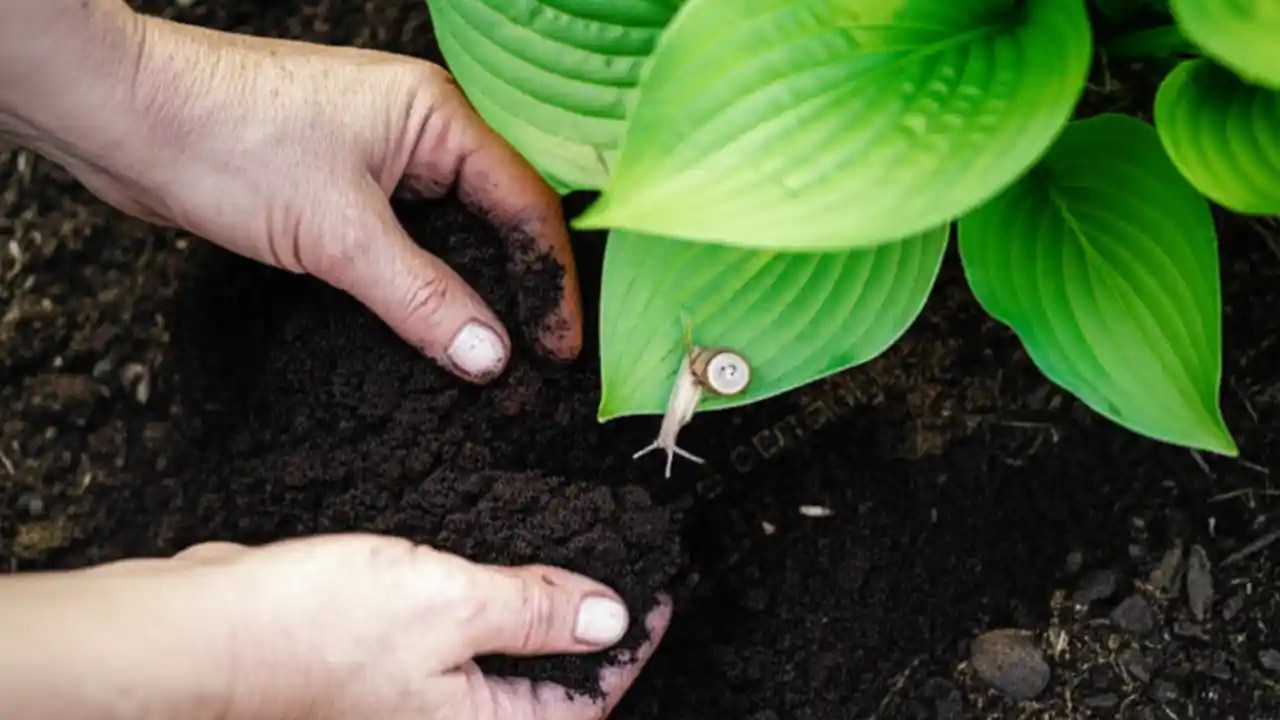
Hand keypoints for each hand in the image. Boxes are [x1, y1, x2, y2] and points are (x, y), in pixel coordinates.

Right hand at [0, 533, 670, 719]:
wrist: (204, 633)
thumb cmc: (319, 630)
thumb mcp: (450, 604)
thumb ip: (533, 610)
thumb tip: (609, 618)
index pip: (583, 703)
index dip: (628, 648)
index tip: (658, 595)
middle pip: (544, 691)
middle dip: (586, 634)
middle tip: (620, 573)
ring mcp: (410, 703)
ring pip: (498, 665)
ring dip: (535, 617)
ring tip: (568, 563)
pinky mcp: (380, 669)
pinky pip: (453, 644)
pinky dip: (481, 609)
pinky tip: (489, 567)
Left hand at [2, 2, 581, 382]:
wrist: (124, 115)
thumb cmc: (227, 141)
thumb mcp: (338, 233)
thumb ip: (422, 298)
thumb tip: (491, 356)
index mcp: (439, 115)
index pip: (526, 202)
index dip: (552, 279)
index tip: (561, 348)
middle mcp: (421, 128)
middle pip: (498, 216)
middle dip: (522, 285)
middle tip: (541, 357)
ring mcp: (381, 153)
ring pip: (452, 230)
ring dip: (472, 287)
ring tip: (495, 352)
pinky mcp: (343, 182)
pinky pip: (408, 237)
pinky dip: (425, 280)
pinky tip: (433, 320)